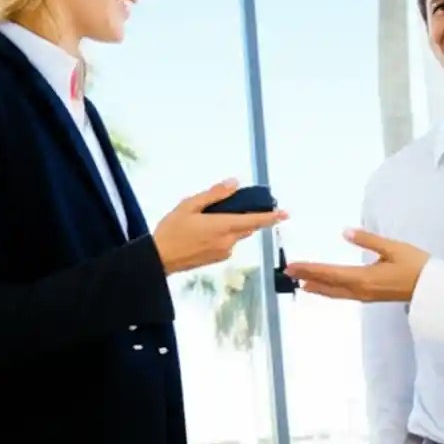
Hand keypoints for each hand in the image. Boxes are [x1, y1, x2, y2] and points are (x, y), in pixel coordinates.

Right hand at [152, 178, 288, 274]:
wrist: (158, 259)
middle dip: (245, 215)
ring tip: (207, 218)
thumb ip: (214, 195)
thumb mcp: (189, 206)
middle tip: (232, 204)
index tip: (285, 213)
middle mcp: (228, 242)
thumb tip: (233, 184)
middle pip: (246, 226)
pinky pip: (227, 243)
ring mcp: (223, 252)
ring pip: (236, 234)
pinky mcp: (216, 259)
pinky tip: (203, 231)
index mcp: (223, 227)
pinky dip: (223, 234)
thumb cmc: (172, 230)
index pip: (254, 220)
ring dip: (231, 224)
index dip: (271, 217)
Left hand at [283, 229, 429, 301]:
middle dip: (308, 277)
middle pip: (328, 285)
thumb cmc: (416, 264)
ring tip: (301, 282)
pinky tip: (327, 288)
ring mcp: (366, 295)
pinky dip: (330, 290)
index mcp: (363, 278)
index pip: (330, 273)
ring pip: (335, 292)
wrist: (433, 289)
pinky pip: (344, 294)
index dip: (309, 269)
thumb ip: (368, 240)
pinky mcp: (371, 296)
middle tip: (288, 272)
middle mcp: (360, 290)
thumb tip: (345, 232)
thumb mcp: (392, 247)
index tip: (292, 265)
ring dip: (318, 286)